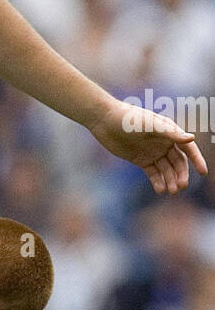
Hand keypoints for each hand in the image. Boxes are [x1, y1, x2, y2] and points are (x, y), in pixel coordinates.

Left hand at [91, 102, 207, 194]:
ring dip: (170, 180)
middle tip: (181, 186)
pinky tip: (160, 190)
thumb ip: (170, 133)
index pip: (188, 148)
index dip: (197, 160)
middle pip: (178, 163)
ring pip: (166, 170)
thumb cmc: (129, 118)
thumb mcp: (150, 125)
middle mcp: (164, 143)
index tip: (203, 172)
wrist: (105, 121)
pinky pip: (153, 173)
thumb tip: (191, 138)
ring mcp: (153, 152)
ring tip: (172, 191)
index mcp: (170, 132)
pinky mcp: (141, 160)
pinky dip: (157, 182)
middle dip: (181, 175)